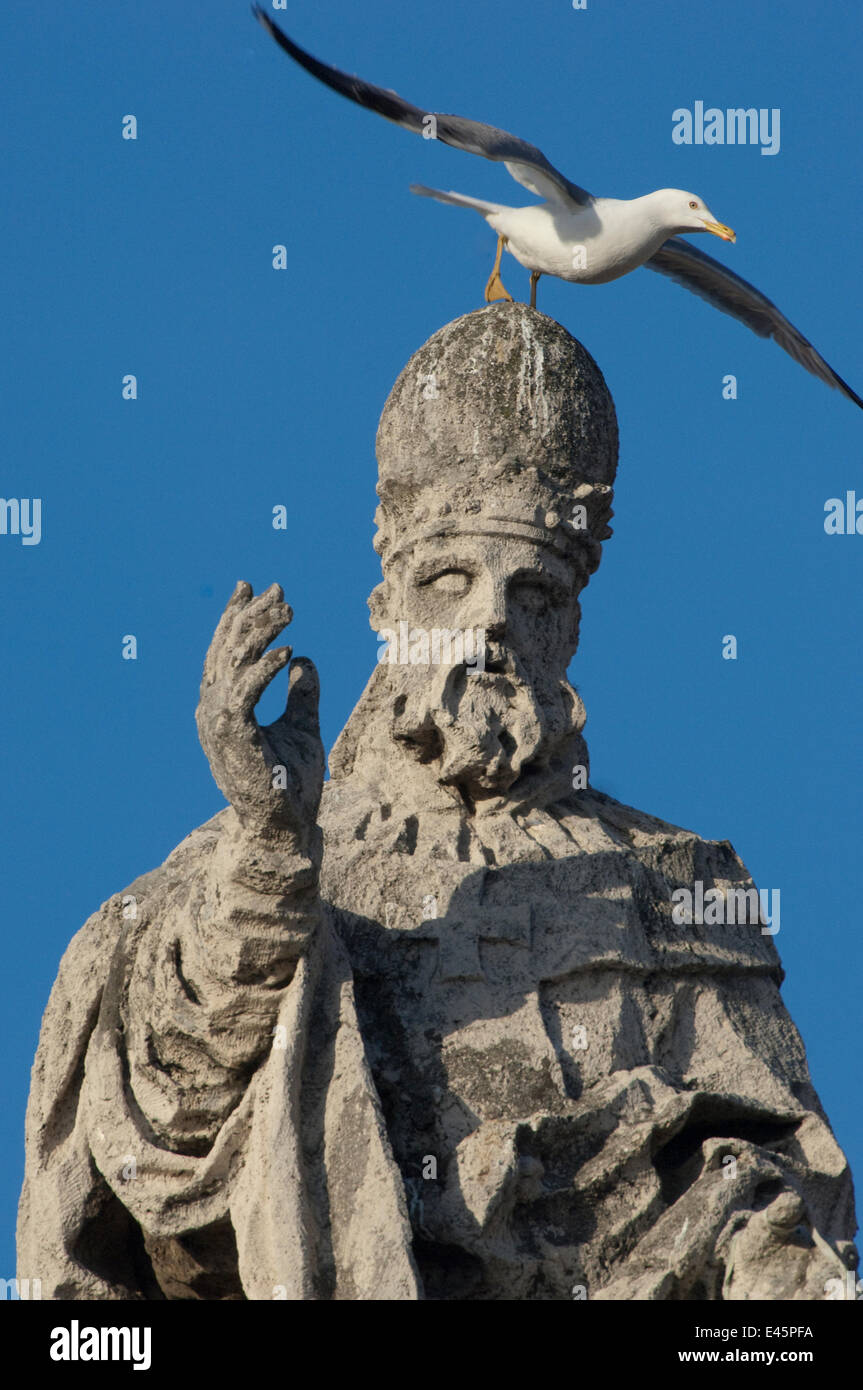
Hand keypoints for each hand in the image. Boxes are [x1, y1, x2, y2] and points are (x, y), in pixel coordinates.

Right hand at [196, 581, 323, 843]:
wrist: (286, 827)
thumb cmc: (290, 784)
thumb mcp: (303, 727)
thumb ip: (302, 694)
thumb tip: (306, 661)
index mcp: (222, 708)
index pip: (225, 653)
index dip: (236, 618)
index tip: (253, 586)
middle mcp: (211, 711)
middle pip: (227, 650)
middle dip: (252, 616)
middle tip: (281, 592)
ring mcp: (217, 724)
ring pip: (233, 663)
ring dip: (261, 633)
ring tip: (289, 611)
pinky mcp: (232, 736)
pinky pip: (244, 692)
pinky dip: (264, 668)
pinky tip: (289, 650)